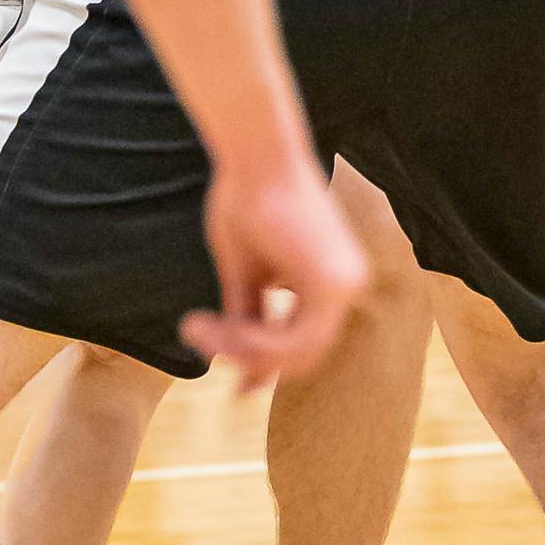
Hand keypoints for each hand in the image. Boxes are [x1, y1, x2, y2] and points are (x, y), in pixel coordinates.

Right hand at [183, 146, 365, 390]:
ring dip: (239, 349)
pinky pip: (290, 340)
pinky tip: (210, 323)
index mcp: (334, 283)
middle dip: (246, 358)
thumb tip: (250, 384)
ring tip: (195, 326)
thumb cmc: (247, 205)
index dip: (261, 363)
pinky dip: (247, 340)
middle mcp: (349, 285)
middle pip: (301, 357)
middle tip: (196, 334)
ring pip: (294, 354)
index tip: (223, 371)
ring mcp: (345, 285)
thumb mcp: (246, 278)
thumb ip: (252, 324)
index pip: (304, 347)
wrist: (255, 160)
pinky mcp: (331, 282)